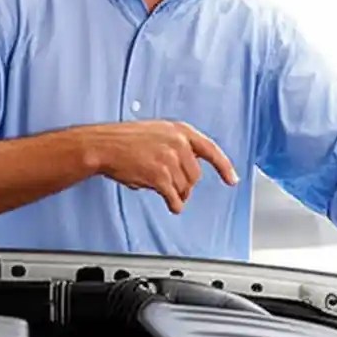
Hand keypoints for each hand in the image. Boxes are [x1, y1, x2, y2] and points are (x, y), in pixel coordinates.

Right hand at [81, 120, 237, 213]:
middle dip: (187, 184)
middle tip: (176, 187)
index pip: (211, 150)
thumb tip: (189, 166)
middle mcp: (179, 144)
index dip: (224, 166)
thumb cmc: (126, 139)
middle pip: (196, 175)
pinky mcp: (160, 176)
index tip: (232, 179)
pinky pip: (174, 197)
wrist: (104, 145)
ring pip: (185, 187)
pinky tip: (172, 206)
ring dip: (178, 193)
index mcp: (181, 131)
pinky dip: (174, 204)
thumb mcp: (159, 132)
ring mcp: (170, 160)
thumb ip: (178, 145)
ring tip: (166, 191)